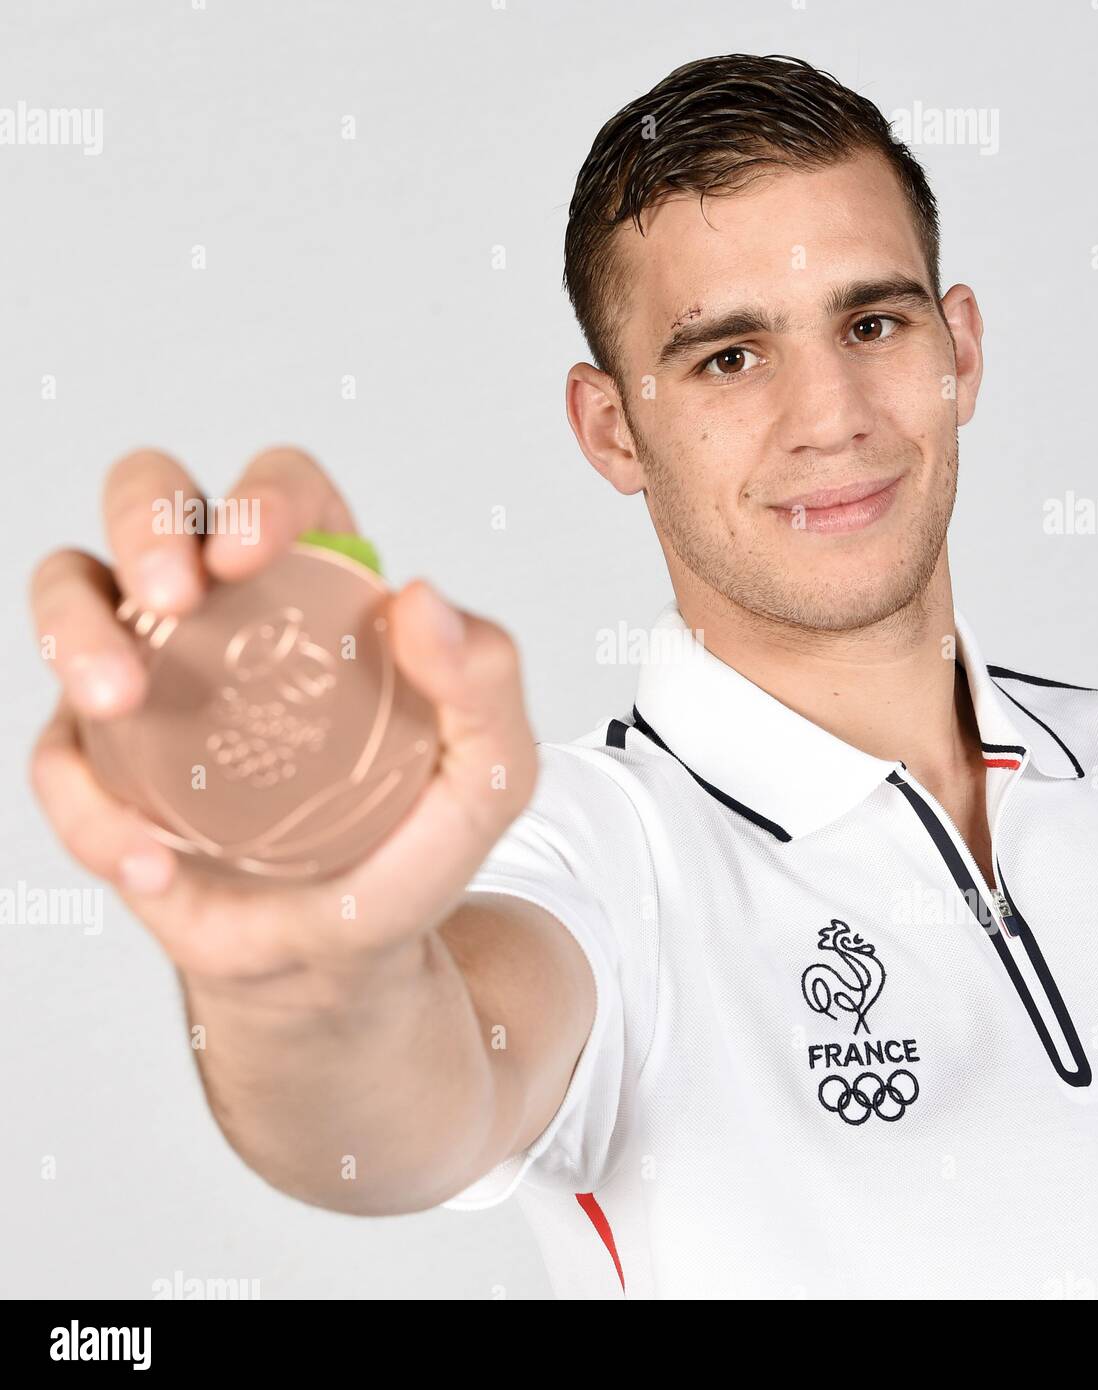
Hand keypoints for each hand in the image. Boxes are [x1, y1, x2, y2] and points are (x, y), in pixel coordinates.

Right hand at [28, 446, 537, 990]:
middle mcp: (224, 610)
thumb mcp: (488, 778)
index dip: (261, 495)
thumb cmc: (412, 845)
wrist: (339, 957)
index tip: (255, 554)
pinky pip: (57, 754)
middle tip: (177, 598)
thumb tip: (420, 597)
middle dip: (146, 522)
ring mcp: (150, 674)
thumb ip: (488, 688)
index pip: (284, 491)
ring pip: (70, 590)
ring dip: (76, 633)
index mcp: (324, 587)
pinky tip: (154, 864)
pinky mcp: (99, 760)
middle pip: (153, 497)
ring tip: (122, 702)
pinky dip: (91, 808)